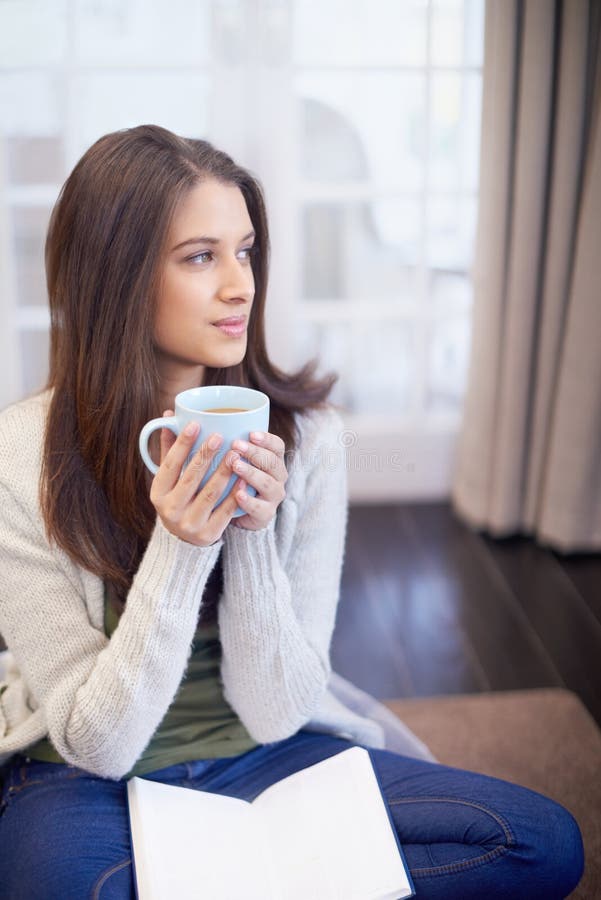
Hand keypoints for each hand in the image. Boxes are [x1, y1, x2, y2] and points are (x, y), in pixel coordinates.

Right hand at [149, 409, 244, 546]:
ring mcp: (189, 524)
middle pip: (190, 478)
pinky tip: (243, 479)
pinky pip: (224, 512)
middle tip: (219, 436)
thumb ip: (170, 449)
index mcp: (158, 493)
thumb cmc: (179, 497)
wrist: (185, 540)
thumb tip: (168, 415)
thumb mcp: (170, 478)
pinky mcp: (208, 534)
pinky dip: (234, 494)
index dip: (181, 444)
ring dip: (223, 472)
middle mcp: (170, 510)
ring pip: (209, 494)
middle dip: (205, 455)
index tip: (195, 423)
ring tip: (235, 454)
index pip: (170, 464)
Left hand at [227, 430, 287, 531]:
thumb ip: (224, 446)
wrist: (231, 514)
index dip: (267, 439)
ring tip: (235, 465)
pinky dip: (249, 501)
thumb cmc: (228, 480)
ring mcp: (273, 497)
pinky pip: (260, 508)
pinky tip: (237, 493)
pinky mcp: (265, 515)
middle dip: (255, 453)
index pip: (277, 446)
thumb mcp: (229, 461)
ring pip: (269, 484)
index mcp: (272, 461)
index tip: (251, 433)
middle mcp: (277, 478)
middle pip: (273, 462)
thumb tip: (198, 422)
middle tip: (235, 445)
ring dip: (252, 473)